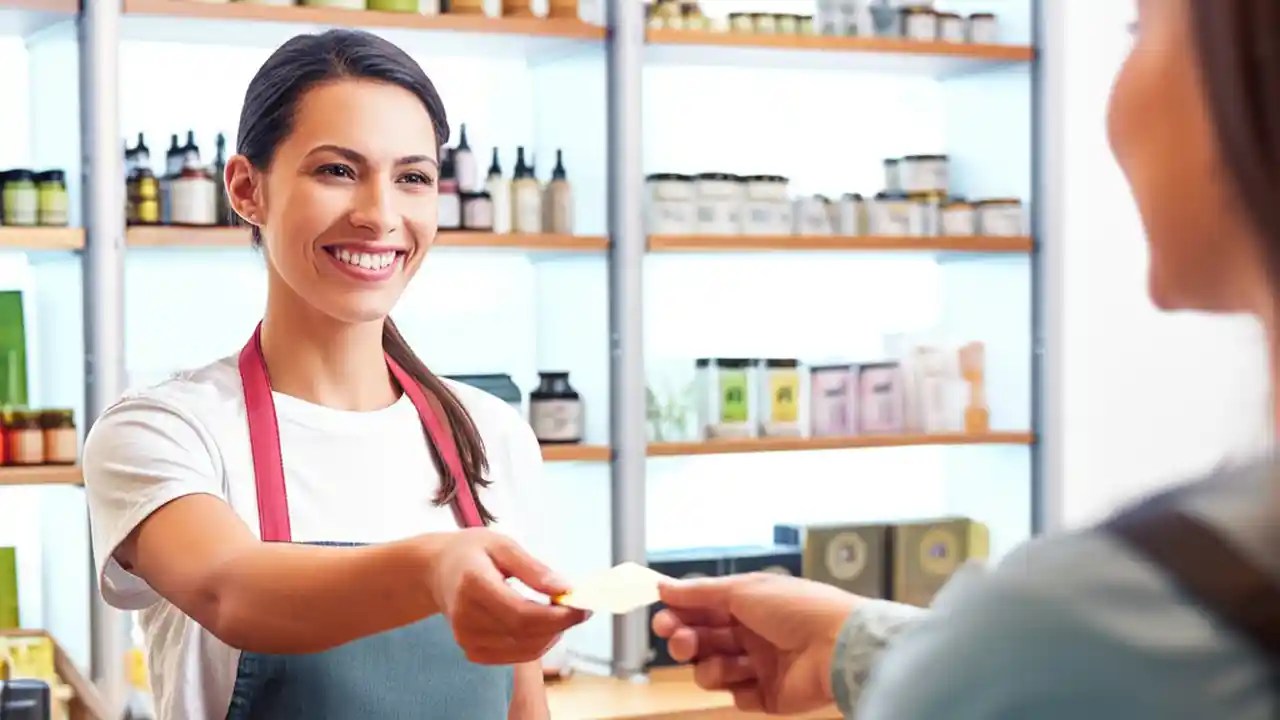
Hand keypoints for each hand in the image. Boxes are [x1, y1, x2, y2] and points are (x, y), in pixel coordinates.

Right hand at [427, 528, 586, 664]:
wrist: (436, 570)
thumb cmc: (472, 553)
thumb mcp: (503, 545)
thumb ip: (534, 568)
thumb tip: (566, 588)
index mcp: (473, 584)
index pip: (522, 613)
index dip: (556, 616)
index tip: (582, 606)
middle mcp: (466, 616)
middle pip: (525, 634)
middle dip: (560, 625)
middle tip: (579, 609)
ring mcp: (466, 638)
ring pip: (524, 650)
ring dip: (551, 635)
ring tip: (559, 613)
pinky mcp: (471, 650)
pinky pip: (514, 656)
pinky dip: (535, 644)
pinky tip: (540, 624)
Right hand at [654, 573, 858, 714]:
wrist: (837, 645)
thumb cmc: (794, 608)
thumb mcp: (743, 589)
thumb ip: (699, 592)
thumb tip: (663, 585)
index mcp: (747, 604)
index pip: (702, 610)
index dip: (679, 615)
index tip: (661, 620)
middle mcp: (751, 634)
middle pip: (703, 641)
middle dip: (686, 641)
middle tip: (682, 642)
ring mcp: (760, 667)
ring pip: (714, 671)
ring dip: (710, 667)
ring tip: (723, 663)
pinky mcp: (768, 696)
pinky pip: (738, 696)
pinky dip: (739, 689)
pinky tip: (753, 679)